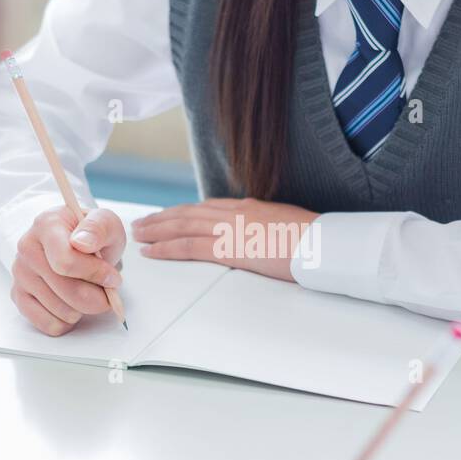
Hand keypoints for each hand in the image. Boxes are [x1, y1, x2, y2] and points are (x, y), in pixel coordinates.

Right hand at [10, 206, 124, 335]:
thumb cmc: (91, 236)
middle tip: (106, 291)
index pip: (66, 262)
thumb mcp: (106, 223)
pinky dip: (68, 321)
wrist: (76, 243)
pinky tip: (72, 304)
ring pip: (62, 312)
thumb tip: (82, 243)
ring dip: (83, 309)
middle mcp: (27, 248)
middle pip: (67, 291)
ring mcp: (20, 274)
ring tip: (86, 291)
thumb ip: (99, 228)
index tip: (112, 277)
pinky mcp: (19, 296)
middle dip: (96, 297)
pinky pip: (49, 324)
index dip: (95, 275)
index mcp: (46, 225)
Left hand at [131, 198, 318, 281]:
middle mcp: (234, 212)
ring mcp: (229, 228)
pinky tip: (151, 252)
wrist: (322, 243)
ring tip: (138, 235)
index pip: (207, 207)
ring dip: (156, 230)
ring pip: (181, 226)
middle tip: (142, 223)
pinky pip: (188, 247)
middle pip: (188, 213)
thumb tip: (261, 235)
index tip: (168, 215)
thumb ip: (267, 227)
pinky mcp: (228, 248)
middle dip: (162, 218)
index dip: (183, 212)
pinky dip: (166, 248)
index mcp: (248, 207)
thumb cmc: (313, 239)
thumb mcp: (287, 225)